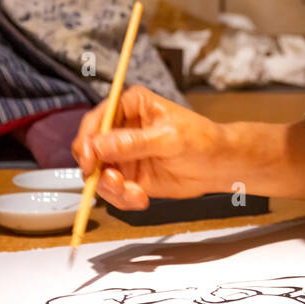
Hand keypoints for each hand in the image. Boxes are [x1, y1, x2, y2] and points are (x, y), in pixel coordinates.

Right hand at [71, 85, 237, 209]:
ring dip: (111, 189)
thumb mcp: (168, 138)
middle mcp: (121, 128)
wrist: (217, 165)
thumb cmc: (200, 139)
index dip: (86, 140)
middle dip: (98, 170)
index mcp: (130, 105)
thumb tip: (98, 145)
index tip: (88, 161)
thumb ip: (132, 142)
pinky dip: (121, 198)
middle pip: (89, 148)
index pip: (97, 120)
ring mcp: (122, 153)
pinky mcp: (128, 175)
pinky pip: (112, 190)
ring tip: (135, 194)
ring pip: (98, 173)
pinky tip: (141, 198)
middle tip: (115, 183)